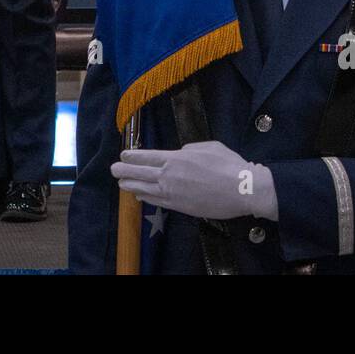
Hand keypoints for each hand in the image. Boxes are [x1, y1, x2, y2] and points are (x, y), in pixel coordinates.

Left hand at [110, 141, 277, 221]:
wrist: (241, 190)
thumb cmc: (228, 165)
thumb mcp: (208, 146)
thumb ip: (189, 149)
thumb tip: (180, 153)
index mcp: (176, 158)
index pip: (148, 156)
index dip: (133, 155)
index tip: (123, 154)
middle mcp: (170, 175)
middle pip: (141, 172)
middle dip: (125, 170)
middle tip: (113, 169)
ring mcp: (173, 193)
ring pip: (145, 188)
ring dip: (131, 185)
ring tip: (121, 183)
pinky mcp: (179, 207)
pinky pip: (157, 201)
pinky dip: (146, 197)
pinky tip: (139, 195)